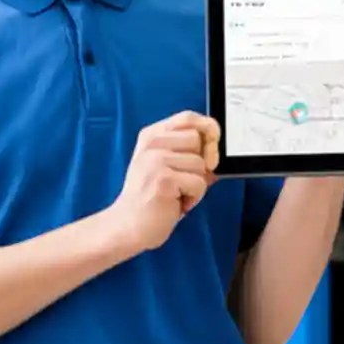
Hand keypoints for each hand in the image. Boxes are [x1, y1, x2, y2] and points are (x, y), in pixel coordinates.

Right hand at [107, 111, 219, 252]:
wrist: (127, 226)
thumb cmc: (150, 198)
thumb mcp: (164, 166)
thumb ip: (186, 153)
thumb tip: (216, 149)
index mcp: (151, 136)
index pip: (187, 118)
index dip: (207, 127)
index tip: (213, 141)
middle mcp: (152, 144)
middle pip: (198, 139)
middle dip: (201, 162)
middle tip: (184, 180)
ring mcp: (156, 160)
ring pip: (201, 163)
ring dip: (197, 184)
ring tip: (177, 194)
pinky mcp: (163, 179)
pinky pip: (199, 183)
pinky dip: (194, 198)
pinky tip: (176, 203)